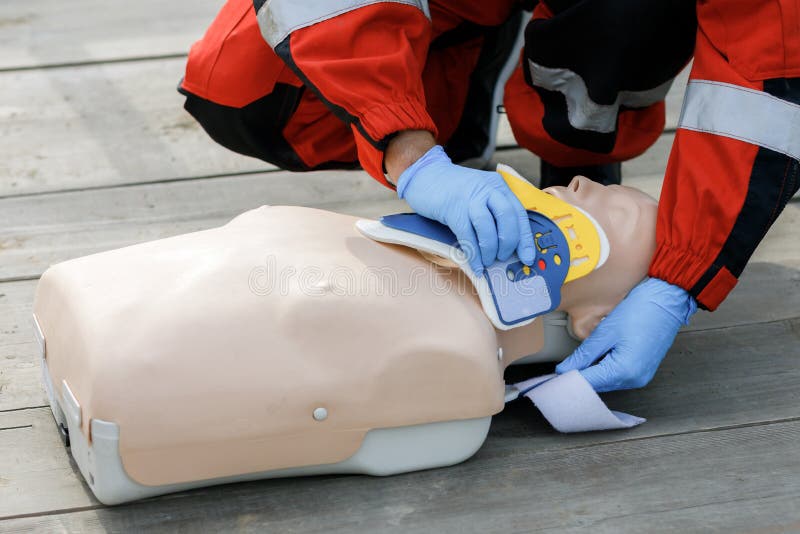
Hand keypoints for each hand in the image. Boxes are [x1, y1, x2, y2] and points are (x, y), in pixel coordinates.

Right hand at [396, 145, 534, 274]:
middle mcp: (487, 189)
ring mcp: (469, 198)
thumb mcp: (480, 193)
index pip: (519, 213)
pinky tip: (476, 265)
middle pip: (507, 218)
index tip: (527, 258)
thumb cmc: (454, 191)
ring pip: (488, 228)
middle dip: (508, 243)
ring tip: (488, 261)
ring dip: (490, 250)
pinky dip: (474, 254)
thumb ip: (494, 211)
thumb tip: (507, 244)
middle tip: (503, 257)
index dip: (525, 239)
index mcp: (498, 186)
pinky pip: (467, 236)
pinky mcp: (453, 209)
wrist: (425, 176)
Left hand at [556, 278, 696, 391]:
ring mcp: (640, 376)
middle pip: (597, 385)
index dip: (567, 380)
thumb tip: (564, 369)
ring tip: (576, 361)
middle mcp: (634, 379)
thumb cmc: (641, 310)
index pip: (588, 383)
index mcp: (624, 371)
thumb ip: (583, 355)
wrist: (668, 299)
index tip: (552, 377)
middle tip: (560, 368)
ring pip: (606, 381)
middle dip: (578, 377)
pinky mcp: (642, 370)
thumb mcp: (605, 332)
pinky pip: (617, 375)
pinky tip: (596, 357)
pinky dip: (604, 368)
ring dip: (591, 373)